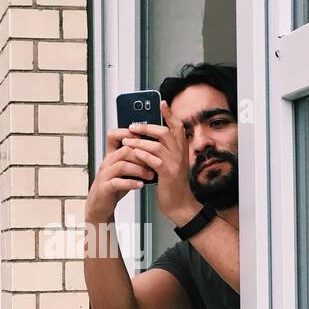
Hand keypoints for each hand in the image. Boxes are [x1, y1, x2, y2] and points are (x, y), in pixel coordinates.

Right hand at [85, 127, 154, 223]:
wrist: (99, 205)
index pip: (115, 136)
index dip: (129, 134)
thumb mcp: (124, 170)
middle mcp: (107, 162)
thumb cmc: (114, 187)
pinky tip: (140, 185)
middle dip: (143, 156)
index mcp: (111, 155)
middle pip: (125, 150)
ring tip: (150, 175)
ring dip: (139, 170)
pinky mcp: (104, 188)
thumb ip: (134, 160)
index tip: (146, 140)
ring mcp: (105, 175)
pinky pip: (117, 182)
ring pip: (122, 166)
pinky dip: (131, 183)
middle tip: (155, 162)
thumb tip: (154, 153)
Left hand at [119, 100, 196, 225]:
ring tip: (126, 140)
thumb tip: (149, 137)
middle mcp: (181, 154)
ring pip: (157, 145)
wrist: (179, 204)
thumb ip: (165, 150)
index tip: (161, 103)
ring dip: (139, 141)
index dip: (169, 114)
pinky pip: (154, 160)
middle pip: (165, 132)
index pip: (178, 126)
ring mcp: (176, 164)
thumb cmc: (171, 184)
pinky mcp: (168, 174)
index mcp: (182, 149)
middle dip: (146, 127)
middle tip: (132, 126)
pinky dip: (142, 155)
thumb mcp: (170, 163)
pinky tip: (133, 153)